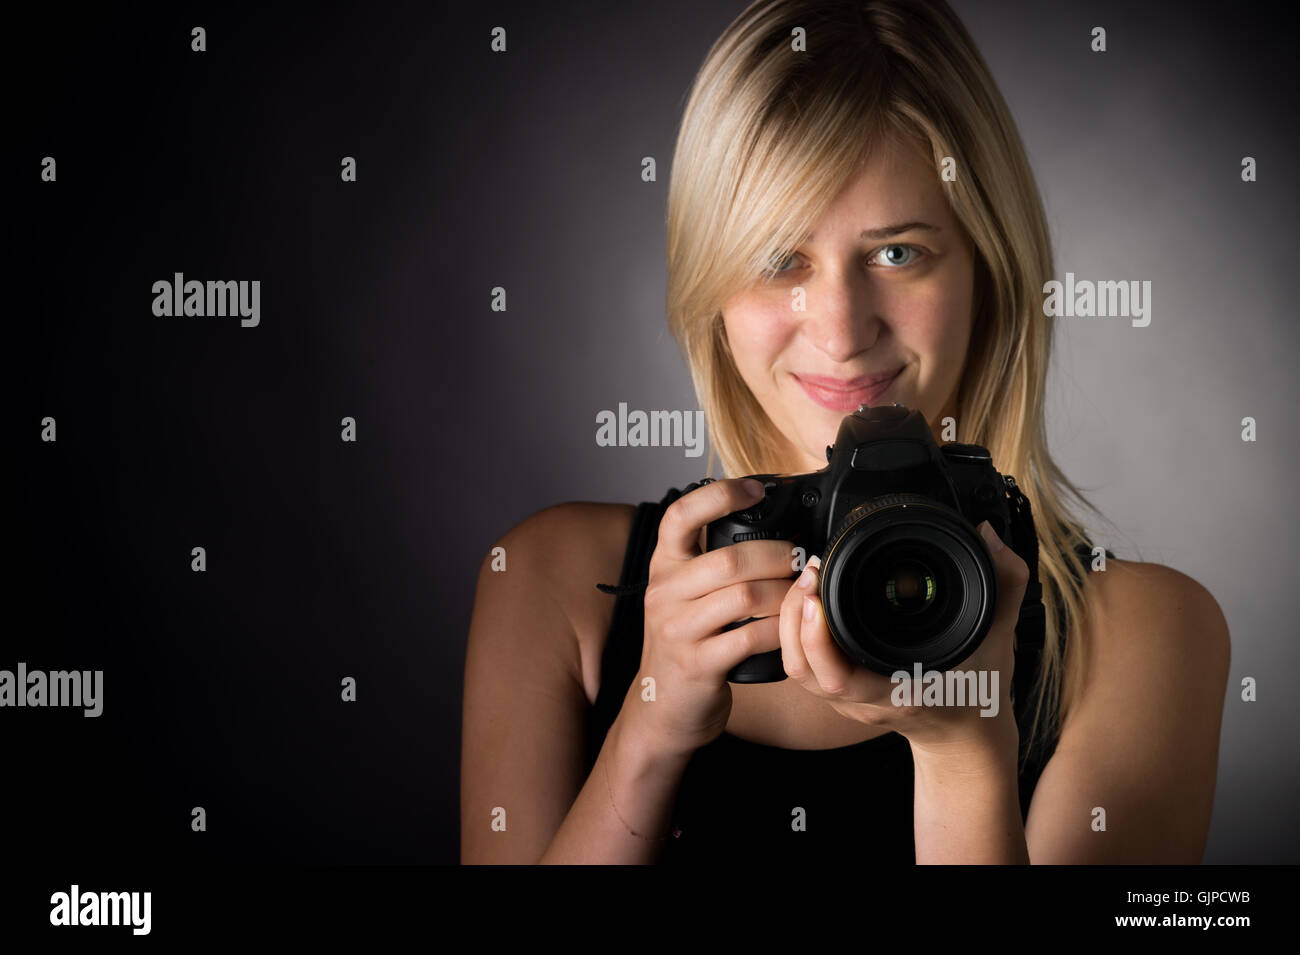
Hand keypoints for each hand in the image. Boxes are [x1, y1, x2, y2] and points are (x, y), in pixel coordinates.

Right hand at [626, 478, 797, 757]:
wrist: (662, 706)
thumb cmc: (684, 643)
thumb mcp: (683, 596)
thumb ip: (709, 565)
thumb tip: (767, 530)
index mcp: (662, 567)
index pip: (680, 515)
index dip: (719, 495)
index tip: (755, 489)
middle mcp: (664, 593)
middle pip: (728, 558)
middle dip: (777, 555)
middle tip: (802, 559)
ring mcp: (677, 629)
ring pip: (743, 596)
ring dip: (784, 593)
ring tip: (802, 592)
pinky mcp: (697, 663)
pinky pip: (750, 637)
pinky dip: (779, 629)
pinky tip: (791, 627)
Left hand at [778, 520, 1028, 754]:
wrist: (968, 734)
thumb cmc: (981, 689)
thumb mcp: (1000, 635)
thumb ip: (1006, 583)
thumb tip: (989, 534)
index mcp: (901, 691)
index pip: (841, 678)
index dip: (817, 638)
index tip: (817, 594)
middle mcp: (866, 701)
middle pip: (805, 670)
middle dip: (795, 618)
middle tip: (811, 574)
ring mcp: (849, 702)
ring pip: (797, 670)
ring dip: (789, 624)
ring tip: (806, 582)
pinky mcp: (840, 695)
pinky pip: (804, 667)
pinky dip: (795, 634)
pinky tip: (806, 601)